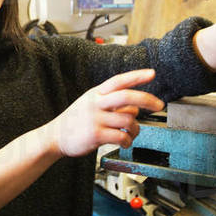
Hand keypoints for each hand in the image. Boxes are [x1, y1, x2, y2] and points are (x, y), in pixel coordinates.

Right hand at [49, 68, 164, 157]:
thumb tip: (134, 108)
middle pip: (126, 97)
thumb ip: (111, 103)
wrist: (55, 137)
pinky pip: (121, 137)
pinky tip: (124, 142)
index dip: (136, 76)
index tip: (152, 73)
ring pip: (127, 121)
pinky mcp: (95, 135)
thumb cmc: (75, 121)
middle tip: (160, 105)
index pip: (119, 81)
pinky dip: (127, 141)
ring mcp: (95, 119)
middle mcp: (96, 104)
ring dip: (136, 129)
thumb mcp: (89, 104)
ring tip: (132, 134)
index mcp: (96, 93)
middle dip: (147, 99)